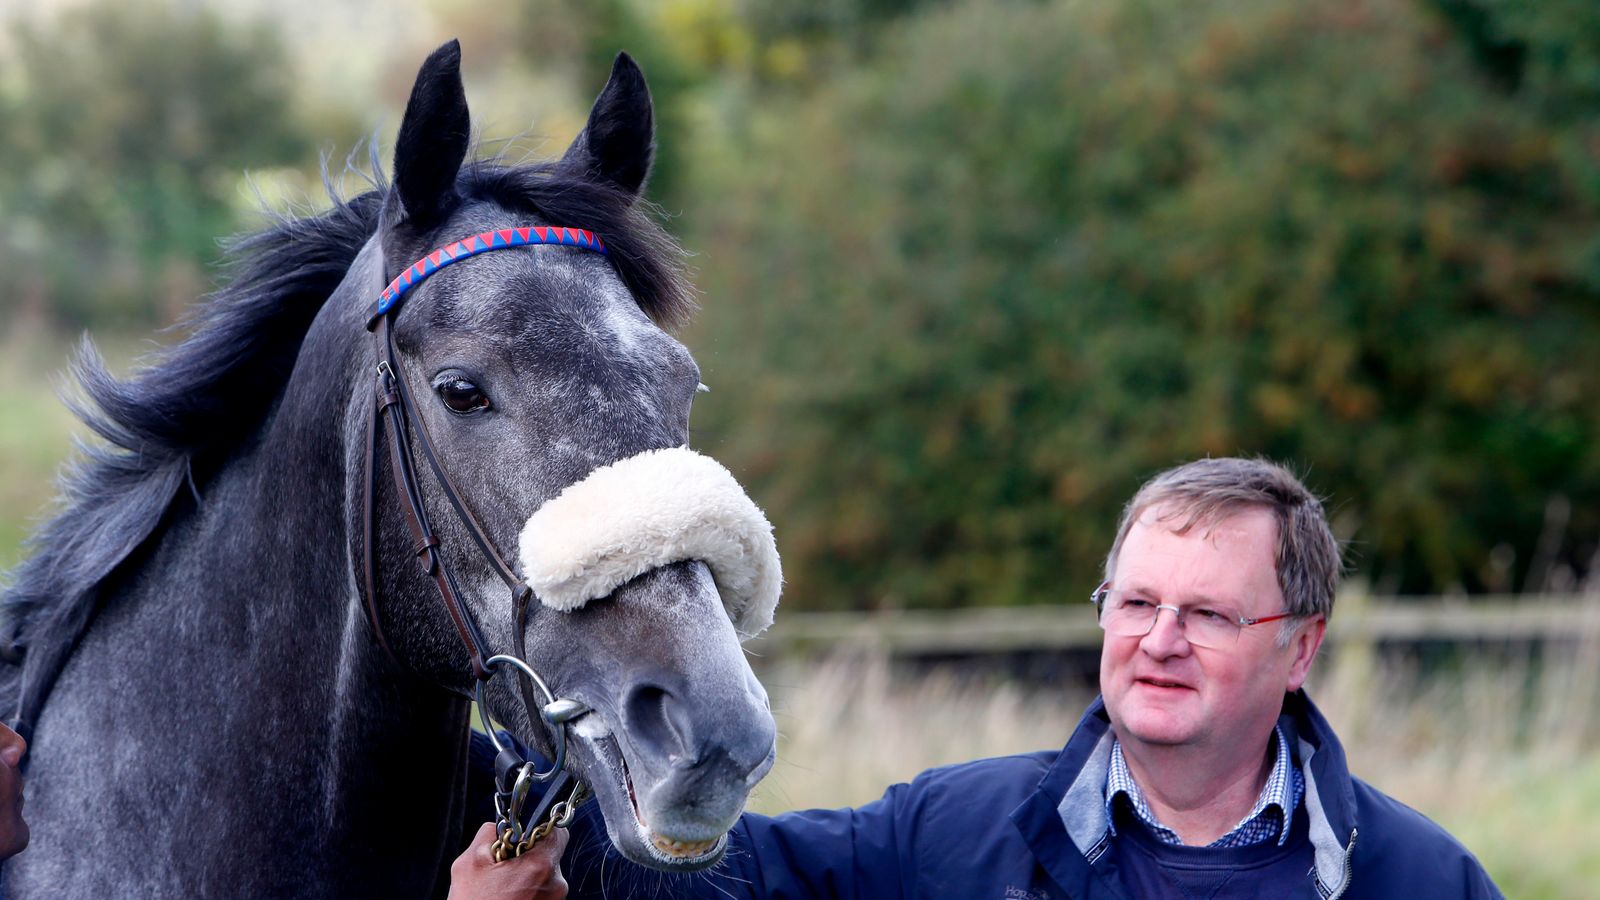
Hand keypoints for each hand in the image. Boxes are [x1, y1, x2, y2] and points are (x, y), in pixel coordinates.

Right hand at [448, 822, 569, 898]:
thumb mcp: (470, 864)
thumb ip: (487, 835)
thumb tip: (498, 826)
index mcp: (540, 866)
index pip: (559, 832)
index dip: (541, 829)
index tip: (524, 835)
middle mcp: (556, 885)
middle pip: (551, 855)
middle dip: (530, 856)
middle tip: (505, 865)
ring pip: (546, 876)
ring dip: (528, 876)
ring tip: (503, 887)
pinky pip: (543, 894)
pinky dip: (529, 892)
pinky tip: (508, 898)